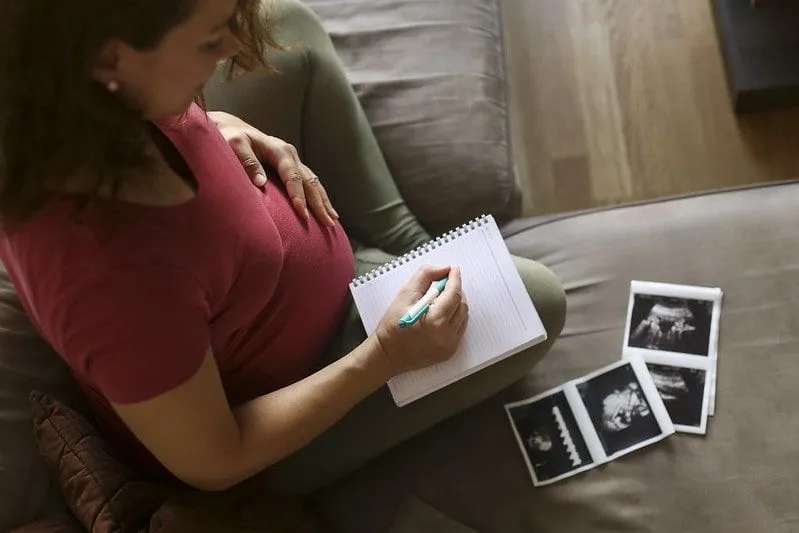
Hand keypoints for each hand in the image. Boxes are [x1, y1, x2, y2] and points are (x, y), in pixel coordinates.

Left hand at [209, 111, 338, 226]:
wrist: (232, 129)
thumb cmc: (231, 138)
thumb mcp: (234, 144)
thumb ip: (247, 161)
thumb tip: (260, 182)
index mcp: (279, 150)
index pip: (293, 176)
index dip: (298, 196)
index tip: (302, 214)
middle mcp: (291, 155)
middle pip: (309, 181)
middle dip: (319, 203)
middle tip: (327, 223)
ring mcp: (294, 161)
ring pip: (314, 183)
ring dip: (324, 201)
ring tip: (332, 220)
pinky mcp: (293, 167)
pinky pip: (310, 183)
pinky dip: (319, 197)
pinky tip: (325, 209)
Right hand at [373, 265, 468, 376]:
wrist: (387, 355)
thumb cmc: (392, 325)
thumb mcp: (404, 295)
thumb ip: (425, 277)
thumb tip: (445, 269)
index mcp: (435, 320)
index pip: (453, 294)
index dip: (455, 279)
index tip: (453, 269)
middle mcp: (446, 334)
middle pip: (461, 304)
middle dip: (456, 290)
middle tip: (445, 283)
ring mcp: (450, 345)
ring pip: (463, 316)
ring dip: (457, 304)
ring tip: (442, 298)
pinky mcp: (450, 351)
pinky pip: (460, 328)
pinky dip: (455, 317)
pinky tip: (443, 313)